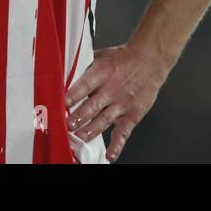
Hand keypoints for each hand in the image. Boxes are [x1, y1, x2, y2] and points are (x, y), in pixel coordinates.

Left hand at [65, 42, 168, 161]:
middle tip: (66, 126)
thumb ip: (84, 66)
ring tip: (78, 138)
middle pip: (92, 106)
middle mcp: (111, 90)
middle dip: (78, 117)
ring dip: (89, 131)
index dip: (72, 96)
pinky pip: (123, 132)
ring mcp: (121, 104)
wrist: (150, 60)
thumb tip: (63, 73)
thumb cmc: (124, 58)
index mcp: (102, 73)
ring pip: (103, 120)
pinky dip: (117, 145)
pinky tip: (110, 154)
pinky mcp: (131, 115)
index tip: (60, 105)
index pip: (84, 85)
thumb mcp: (102, 55)